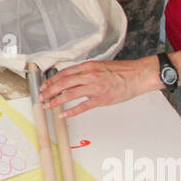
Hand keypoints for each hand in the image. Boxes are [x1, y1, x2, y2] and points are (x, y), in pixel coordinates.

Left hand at [40, 58, 159, 116]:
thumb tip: (72, 78)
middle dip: (49, 90)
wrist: (138, 75)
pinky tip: (63, 114)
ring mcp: (95, 88)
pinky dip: (71, 111)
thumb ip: (86, 72)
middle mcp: (89, 75)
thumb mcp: (100, 66)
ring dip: (56, 101)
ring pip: (69, 94)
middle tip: (41, 96)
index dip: (52, 80)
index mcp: (88, 66)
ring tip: (48, 105)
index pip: (64, 73)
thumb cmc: (122, 71)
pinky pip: (83, 106)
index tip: (45, 86)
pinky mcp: (102, 99)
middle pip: (63, 83)